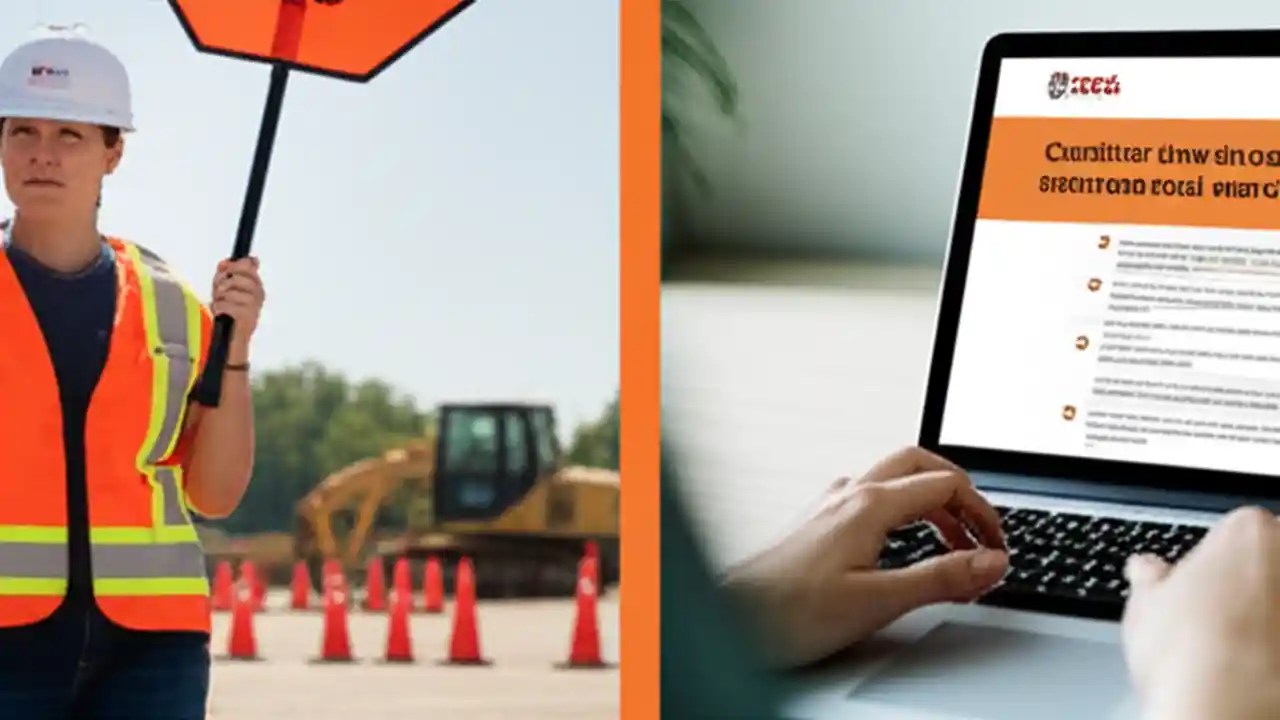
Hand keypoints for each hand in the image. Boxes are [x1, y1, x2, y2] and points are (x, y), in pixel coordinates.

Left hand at [211, 256, 264, 360]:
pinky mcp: (246, 317)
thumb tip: (229, 260)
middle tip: (219, 291)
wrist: (233, 339)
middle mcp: (258, 295)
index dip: (232, 266)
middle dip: (222, 282)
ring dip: (219, 297)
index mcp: (257, 286)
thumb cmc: (230, 313)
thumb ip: (228, 273)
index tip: (224, 270)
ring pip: (229, 290)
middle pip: (237, 276)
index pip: (248, 266)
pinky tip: (220, 312)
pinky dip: (218, 308)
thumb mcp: (227, 289)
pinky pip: (226, 304)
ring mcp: (253, 306)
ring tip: (221, 304)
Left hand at [720, 447, 1007, 668]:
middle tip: (983, 529)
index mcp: (869, 505)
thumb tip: (990, 562)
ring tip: (953, 542)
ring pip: (894, 479)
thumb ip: (940, 578)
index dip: (983, 513)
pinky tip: (902, 542)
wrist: (731, 619)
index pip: (945, 486)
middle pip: (919, 465)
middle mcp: (848, 495)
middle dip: (960, 492)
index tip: (999, 546)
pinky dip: (902, 511)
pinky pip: (871, 497)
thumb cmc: (789, 613)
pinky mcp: (818, 521)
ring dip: (931, 501)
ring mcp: (829, 504)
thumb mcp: (879, 600)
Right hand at [1122, 507, 1279, 719]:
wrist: (1223, 711)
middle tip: (1217, 617)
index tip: (1200, 584)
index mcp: (1248, 531)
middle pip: (1271, 563)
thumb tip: (1146, 571)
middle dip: (1249, 586)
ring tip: (1234, 653)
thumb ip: (1150, 576)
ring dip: (1267, 619)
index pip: (1238, 532)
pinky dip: (1274, 650)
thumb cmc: (1187, 652)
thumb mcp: (1144, 602)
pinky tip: (1257, 671)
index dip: (1215, 563)